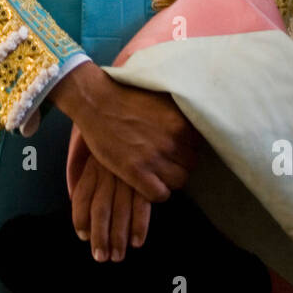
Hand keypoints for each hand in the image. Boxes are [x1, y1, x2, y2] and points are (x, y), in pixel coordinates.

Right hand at [53, 60, 204, 202]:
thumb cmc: (126, 98)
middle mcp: (172, 141)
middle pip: (189, 167)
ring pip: (178, 182)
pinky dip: (155, 192)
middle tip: (161, 162)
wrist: (96, 101)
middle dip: (177, 165)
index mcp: (181, 124)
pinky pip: (160, 194)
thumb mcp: (162, 101)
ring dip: (167, 180)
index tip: (172, 149)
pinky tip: (145, 183)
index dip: (184, 150)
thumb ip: (179, 118)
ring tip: (153, 172)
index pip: (197, 149)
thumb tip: (191, 132)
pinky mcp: (136, 171)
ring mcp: (154, 157)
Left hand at [67, 133, 152, 260]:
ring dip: (118, 236)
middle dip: (100, 236)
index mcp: (94, 164)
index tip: (82, 236)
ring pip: (118, 211)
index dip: (80, 218)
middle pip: (99, 210)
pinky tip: (137, 241)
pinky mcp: (145, 174)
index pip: (82, 196)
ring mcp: (127, 172)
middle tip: (102, 257)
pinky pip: (140, 205)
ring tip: (118, 256)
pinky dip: (138, 225)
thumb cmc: (116, 125)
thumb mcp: (100, 145)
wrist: (126, 105)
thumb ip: (94, 170)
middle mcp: (108, 170)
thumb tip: (85, 194)